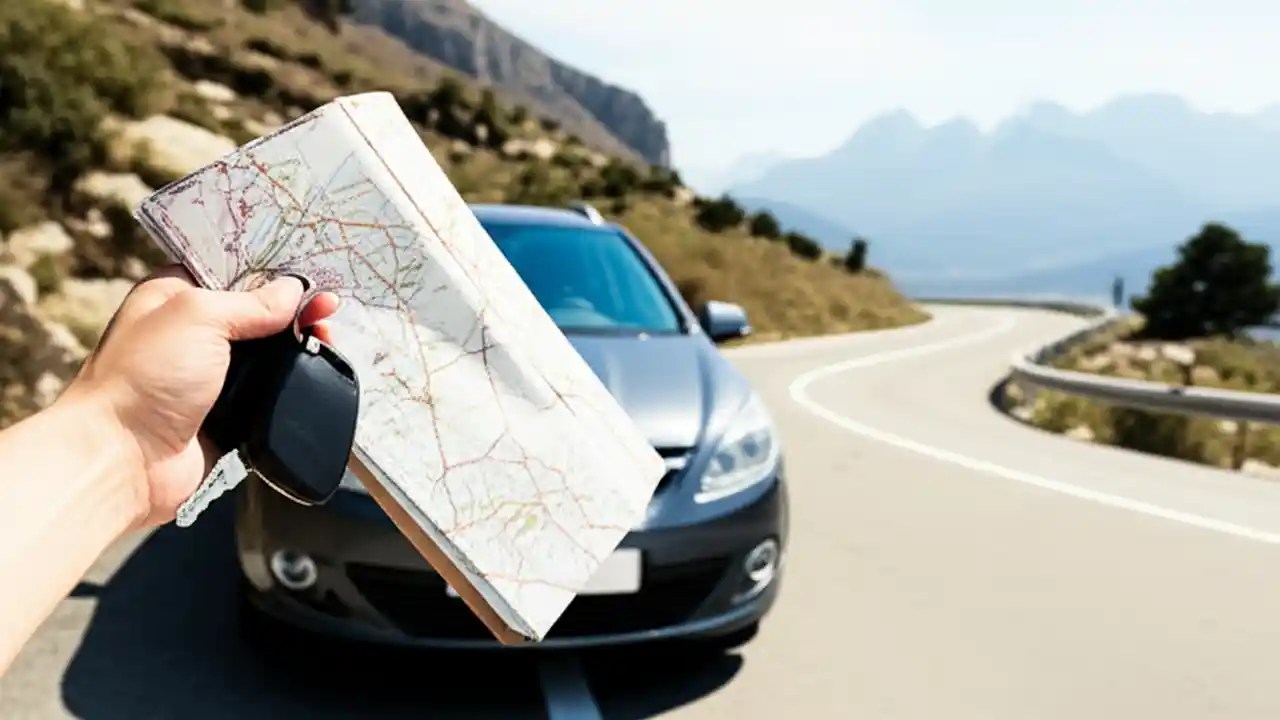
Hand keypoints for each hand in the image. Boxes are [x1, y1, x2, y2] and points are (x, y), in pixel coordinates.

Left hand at [61, 265, 340, 528]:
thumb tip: (294, 291)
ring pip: (267, 357)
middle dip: (293, 312)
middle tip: (327, 310)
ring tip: (327, 342)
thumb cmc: (142, 378)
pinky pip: (269, 396)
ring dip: (297, 350)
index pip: (232, 272)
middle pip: (256, 315)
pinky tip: (315, 376)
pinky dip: (291, 389)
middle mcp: (190, 335)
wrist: (123, 460)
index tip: (309, 275)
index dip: (272, 272)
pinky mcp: (227, 416)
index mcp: (173, 298)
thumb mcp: (198, 316)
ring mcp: (209, 378)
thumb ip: (251, 302)